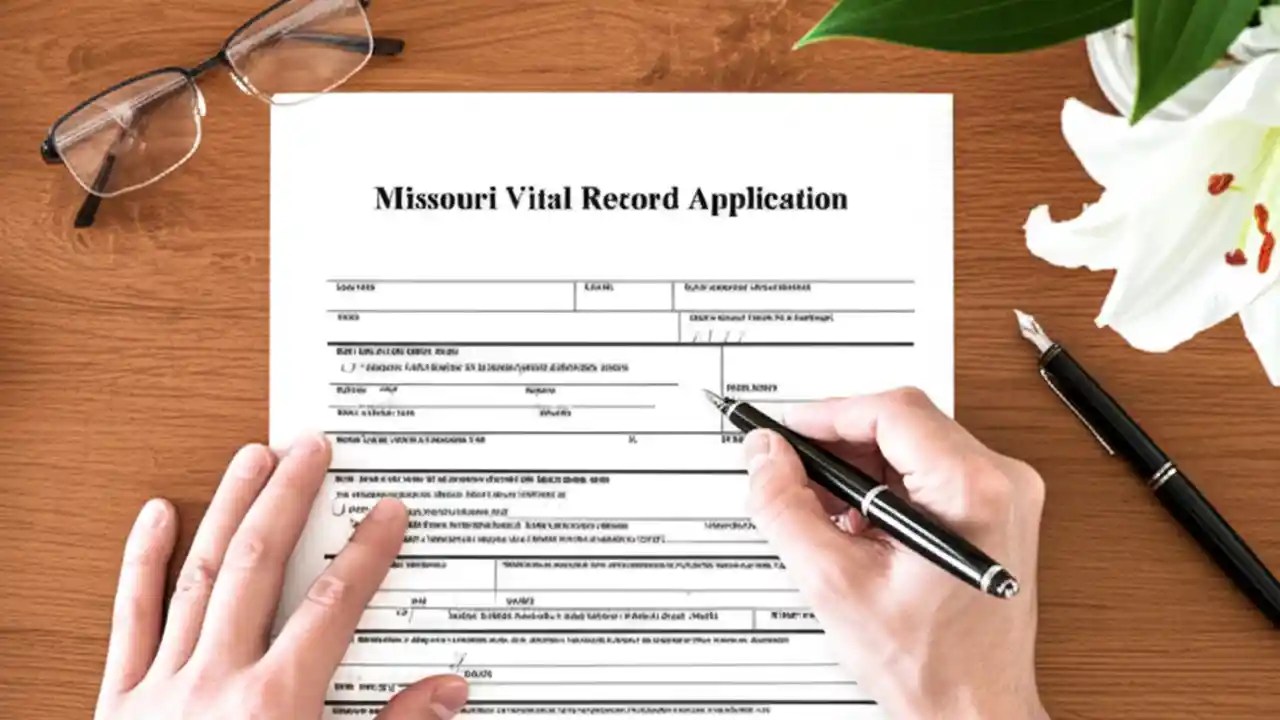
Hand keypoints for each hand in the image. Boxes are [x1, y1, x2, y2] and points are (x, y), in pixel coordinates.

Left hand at [95, 434, 468, 719]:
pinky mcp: (117, 703)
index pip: (332, 608)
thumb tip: (447, 693)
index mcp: (274, 708)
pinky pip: (129, 621)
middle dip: (289, 499)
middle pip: (260, 567)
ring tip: (250, 459)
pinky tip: (156, 516)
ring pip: (199, 576)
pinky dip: (142, 565)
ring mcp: (162, 689)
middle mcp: (215, 685)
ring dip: (228, 510)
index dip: (365, 554)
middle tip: (311, 447)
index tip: (385, 513)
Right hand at [743, 388, 1047, 719]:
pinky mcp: (995, 510)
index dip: (827, 415)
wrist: (975, 710)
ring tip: (823, 509)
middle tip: (793, 470)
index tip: (787, 431)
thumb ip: (787, 509)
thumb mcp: (836, 583)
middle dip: (839, 443)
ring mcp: (1004, 495)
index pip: (891, 413)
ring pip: (912, 444)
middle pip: (902, 422)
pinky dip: (883, 486)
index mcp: (975, 490)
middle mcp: (1001, 482)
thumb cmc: (932, 666)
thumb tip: (765, 458)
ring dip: (859, 467)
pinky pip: (928, 471)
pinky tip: (856, 523)